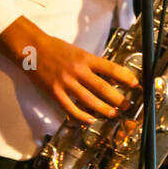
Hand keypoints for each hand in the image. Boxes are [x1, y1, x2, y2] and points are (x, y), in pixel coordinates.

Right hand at [0, 16, 138, 123]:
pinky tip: (90, 120)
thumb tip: (111, 76)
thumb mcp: (79, 52)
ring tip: (114, 114)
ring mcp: (65, 82)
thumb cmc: (57, 49)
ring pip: (88, 100)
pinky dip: (81, 116)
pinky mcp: (54, 92)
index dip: (125, 77)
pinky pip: (69, 107)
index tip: (135, 84)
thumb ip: (93, 64)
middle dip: (118, 98)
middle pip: (102, 88)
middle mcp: (78, 71)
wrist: (32, 49)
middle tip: (128, 105)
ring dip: (103, 109)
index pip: (111, 68)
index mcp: (86, 58)